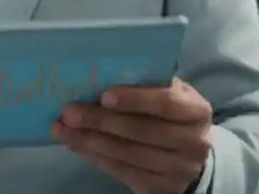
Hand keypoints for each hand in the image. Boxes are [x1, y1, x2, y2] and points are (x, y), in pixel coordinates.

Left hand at [51, 77, 212, 193]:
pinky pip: (122, 173)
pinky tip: (77, 146)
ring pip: (128, 155)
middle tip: (69, 112)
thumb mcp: (172, 94)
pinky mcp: (160, 189)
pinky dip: (95, 158)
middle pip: (142, 132)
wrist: (194, 156)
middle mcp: (192, 142)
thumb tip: (101, 75)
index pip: (166, 103)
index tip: (104, 96)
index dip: (135, 100)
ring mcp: (178, 170)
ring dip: (90, 142)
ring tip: (63, 130)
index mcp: (196, 110)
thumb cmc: (173, 114)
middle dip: (101, 121)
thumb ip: (148, 85)